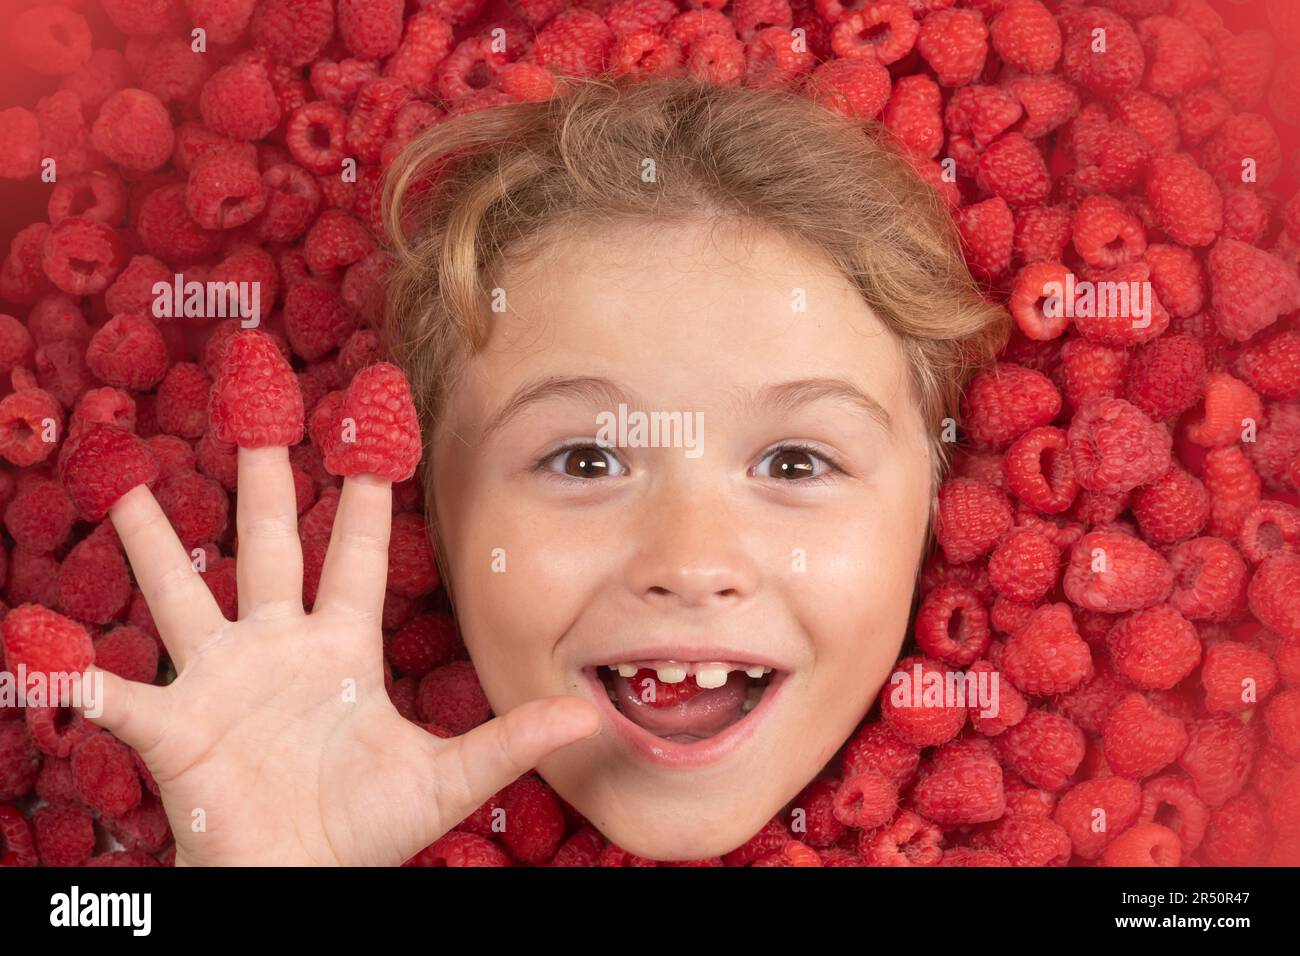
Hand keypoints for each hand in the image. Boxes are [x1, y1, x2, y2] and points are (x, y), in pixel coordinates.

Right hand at [81, 446, 599, 865]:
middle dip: (260, 471)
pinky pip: (115, 695)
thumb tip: (586, 718)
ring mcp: (218, 679)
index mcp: (341, 647)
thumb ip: (507, 741)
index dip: (363, 489)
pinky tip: (43, 647)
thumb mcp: (446, 779)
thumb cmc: (366, 830)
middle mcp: (276, 646)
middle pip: (266, 540)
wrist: (300, 881)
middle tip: (252, 395)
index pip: (354, 550)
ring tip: (120, 476)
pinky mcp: (172, 727)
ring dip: (150, 539)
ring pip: (179, 590)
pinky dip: (76, 677)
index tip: (373, 424)